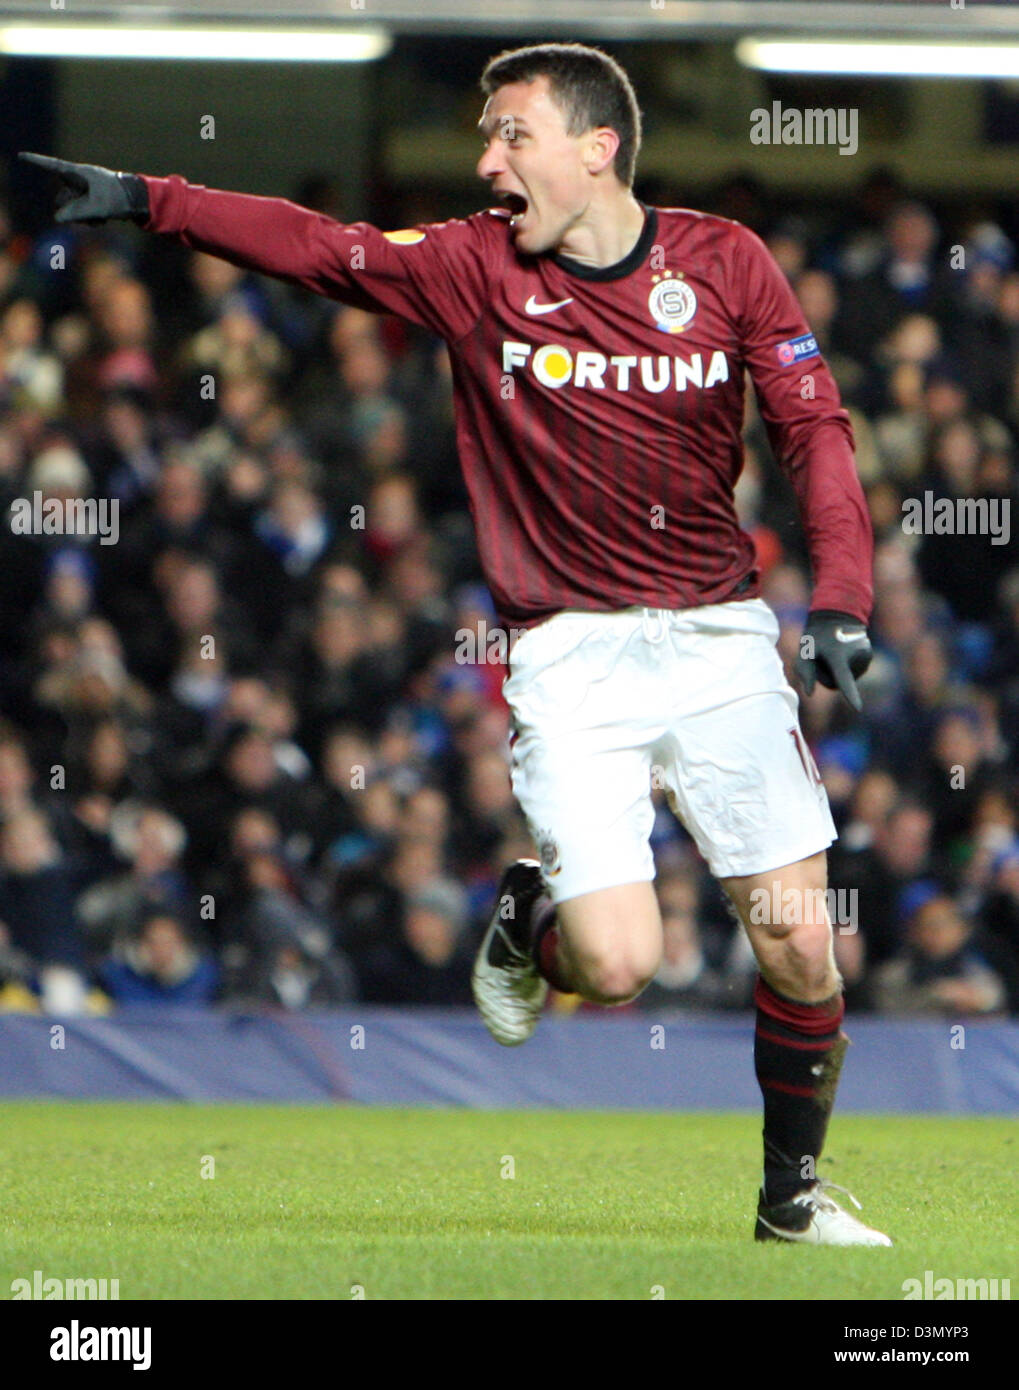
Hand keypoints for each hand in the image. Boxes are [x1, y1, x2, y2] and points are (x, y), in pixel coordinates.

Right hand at [18, 152, 148, 225]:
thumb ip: (76, 213)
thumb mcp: (97, 208)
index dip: (37, 162)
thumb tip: (57, 219)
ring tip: (101, 218)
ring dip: (83, 217)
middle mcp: (81, 180)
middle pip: (62, 198)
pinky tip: (103, 219)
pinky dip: (91, 218)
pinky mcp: (93, 199)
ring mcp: (86, 190)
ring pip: (73, 208)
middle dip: (71, 210)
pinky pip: (82, 212)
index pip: (54, 167)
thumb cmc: (119, 199)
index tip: (21, 156)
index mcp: (80, 173)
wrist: (140, 200)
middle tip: (89, 215)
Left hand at [794, 609, 871, 711]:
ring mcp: (865, 657)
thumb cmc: (818, 635)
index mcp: (838, 657)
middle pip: (839, 682)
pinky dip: (847, 666)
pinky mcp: (869, 657)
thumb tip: (810, 694)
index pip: (843, 681)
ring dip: (839, 670)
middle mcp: (856, 657)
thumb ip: (805, 672)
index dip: (850, 696)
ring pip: (848, 677)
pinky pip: (854, 672)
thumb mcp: (805, 650)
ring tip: (835, 651)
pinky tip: (843, 651)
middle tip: (824, 655)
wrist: (838, 614)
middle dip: (829, 675)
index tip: (857, 708)